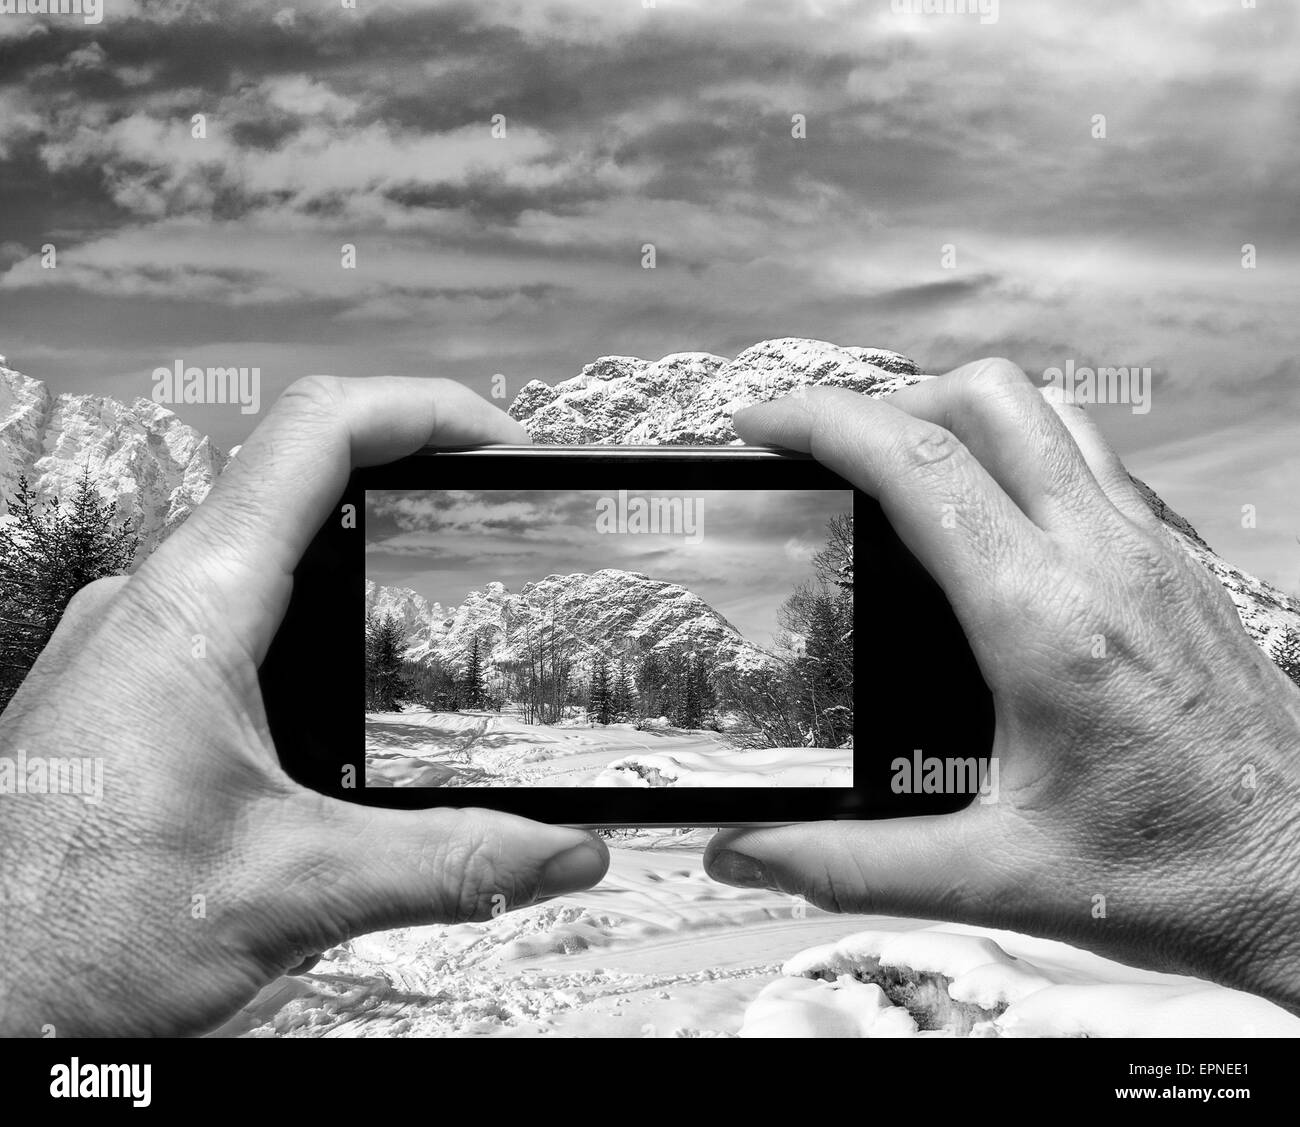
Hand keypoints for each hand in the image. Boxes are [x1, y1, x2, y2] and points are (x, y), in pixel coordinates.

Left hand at [0, 376, 608, 1036]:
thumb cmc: (73, 934)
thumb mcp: (295, 892)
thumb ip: (451, 863)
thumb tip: (567, 848)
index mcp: (191, 612)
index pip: (316, 436)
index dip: (425, 411)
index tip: (504, 441)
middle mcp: (150, 607)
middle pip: (297, 483)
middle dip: (412, 488)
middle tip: (496, 522)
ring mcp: (128, 647)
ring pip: (262, 556)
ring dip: (360, 563)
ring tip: (441, 604)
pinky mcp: (123, 693)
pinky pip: (227, 618)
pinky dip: (310, 626)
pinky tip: (349, 700)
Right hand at [709, 358, 1299, 1013]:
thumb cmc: (1180, 877)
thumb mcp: (996, 881)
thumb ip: (850, 865)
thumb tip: (745, 852)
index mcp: (1047, 625)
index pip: (920, 467)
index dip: (824, 421)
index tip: (763, 426)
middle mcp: (1106, 563)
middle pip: (986, 400)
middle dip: (886, 399)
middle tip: (826, 449)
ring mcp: (1152, 554)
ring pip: (1046, 415)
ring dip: (960, 416)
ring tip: (899, 469)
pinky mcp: (1178, 566)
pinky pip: (1089, 462)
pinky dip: (1020, 455)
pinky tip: (989, 525)